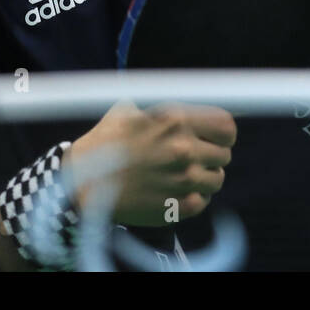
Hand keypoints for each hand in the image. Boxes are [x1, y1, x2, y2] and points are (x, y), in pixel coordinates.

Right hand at [64, 99, 235, 225]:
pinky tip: (177, 190)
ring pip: (217, 179)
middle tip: (194, 158)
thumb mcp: (132, 109)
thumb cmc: (107, 141)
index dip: (224, 133)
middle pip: (224, 154)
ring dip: (205, 176)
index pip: (227, 126)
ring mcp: (182, 180)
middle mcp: (183, 149)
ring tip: (184, 175)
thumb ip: (165, 107)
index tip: (216, 138)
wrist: (82, 182)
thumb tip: (193, 102)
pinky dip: (194, 196)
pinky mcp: (178, 207)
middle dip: (212, 155)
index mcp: (175, 120)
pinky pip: (204, 201)